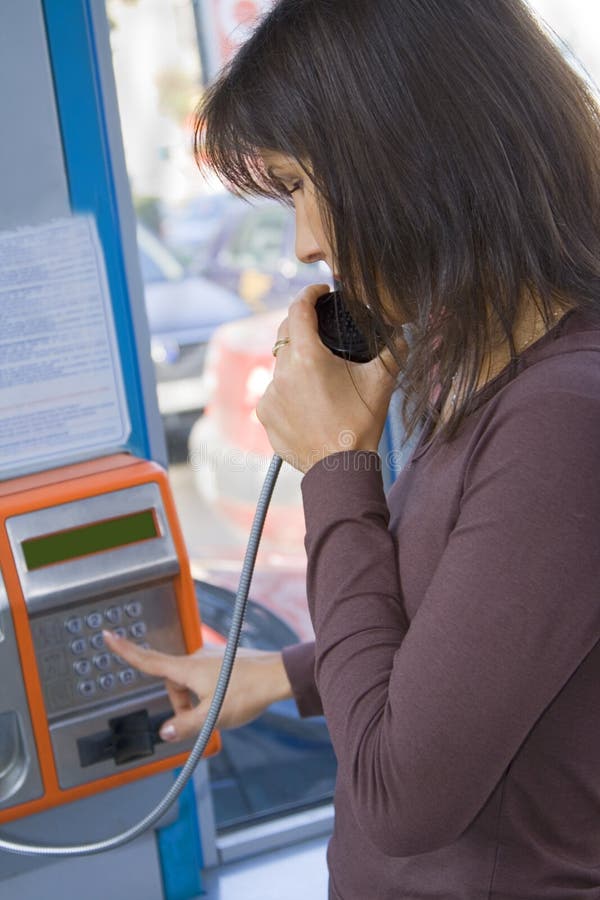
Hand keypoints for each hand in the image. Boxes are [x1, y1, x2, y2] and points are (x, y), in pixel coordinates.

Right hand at [102, 631, 292, 741]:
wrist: (277, 676)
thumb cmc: (247, 692)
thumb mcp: (213, 716)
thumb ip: (185, 726)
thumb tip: (164, 732)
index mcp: (187, 668)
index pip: (148, 659)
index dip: (125, 650)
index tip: (107, 635)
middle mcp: (195, 659)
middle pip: (172, 684)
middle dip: (180, 704)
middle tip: (203, 719)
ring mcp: (210, 659)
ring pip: (189, 684)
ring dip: (196, 701)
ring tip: (220, 710)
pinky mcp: (222, 661)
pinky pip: (204, 681)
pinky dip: (208, 694)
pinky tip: (228, 701)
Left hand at [257, 284, 404, 471]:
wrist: (340, 469)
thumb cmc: (361, 424)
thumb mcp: (382, 381)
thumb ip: (393, 349)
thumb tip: (403, 331)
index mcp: (307, 357)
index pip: (298, 309)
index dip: (309, 294)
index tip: (320, 292)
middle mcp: (282, 372)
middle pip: (285, 335)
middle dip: (301, 327)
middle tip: (320, 330)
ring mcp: (269, 395)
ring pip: (281, 367)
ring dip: (297, 365)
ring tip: (321, 379)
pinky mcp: (265, 415)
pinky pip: (275, 393)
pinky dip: (289, 391)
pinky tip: (309, 403)